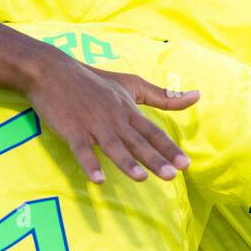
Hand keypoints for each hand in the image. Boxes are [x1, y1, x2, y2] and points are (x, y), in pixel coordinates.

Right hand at [22, 52, 199, 183]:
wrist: (53, 71)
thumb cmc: (95, 80)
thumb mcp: (132, 84)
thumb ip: (163, 95)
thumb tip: (197, 95)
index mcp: (129, 111)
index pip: (153, 132)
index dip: (170, 149)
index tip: (186, 165)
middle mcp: (115, 119)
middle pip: (138, 142)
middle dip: (155, 159)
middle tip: (172, 176)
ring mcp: (93, 125)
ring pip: (113, 146)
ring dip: (126, 163)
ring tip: (141, 178)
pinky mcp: (72, 130)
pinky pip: (82, 150)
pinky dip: (89, 163)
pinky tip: (98, 179)